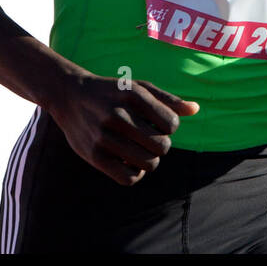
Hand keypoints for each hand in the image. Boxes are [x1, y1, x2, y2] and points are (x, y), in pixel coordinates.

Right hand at [48, 73, 198, 184]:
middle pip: (162, 146)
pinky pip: (128, 178)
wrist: (70, 95)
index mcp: (134, 96)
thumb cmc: (113, 91)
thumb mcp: (139, 87)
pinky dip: (136, 174)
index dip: (171, 127)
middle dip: (162, 145)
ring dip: (150, 161)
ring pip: (148, 164)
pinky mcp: (93, 155)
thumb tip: (196, 109)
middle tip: (150, 139)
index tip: (159, 124)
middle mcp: (119, 115)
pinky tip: (132, 163)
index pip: (172, 124)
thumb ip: (168, 100)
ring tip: (142, 151)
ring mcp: (104, 136)